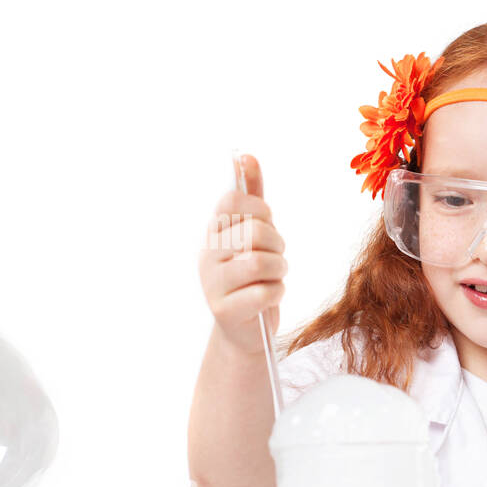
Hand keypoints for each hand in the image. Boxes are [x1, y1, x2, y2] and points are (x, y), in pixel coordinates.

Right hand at [199, 154, 287, 355]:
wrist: (246, 331)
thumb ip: (251, 196)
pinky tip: (269, 295)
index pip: (234, 201)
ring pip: (260, 262)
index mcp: (213, 232)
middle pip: (254, 231)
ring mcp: (213, 284)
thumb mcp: (252, 235)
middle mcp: (207, 254)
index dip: (260, 210)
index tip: (265, 225)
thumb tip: (246, 156)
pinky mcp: (226, 310)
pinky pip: (265, 292)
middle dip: (277, 243)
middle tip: (275, 257)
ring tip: (275, 275)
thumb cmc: (252, 277)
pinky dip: (276, 293)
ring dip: (280, 268)